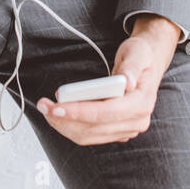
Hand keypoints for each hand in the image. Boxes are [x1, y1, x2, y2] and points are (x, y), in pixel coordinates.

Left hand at [35, 17, 179, 146]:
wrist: (145, 64)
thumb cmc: (140, 56)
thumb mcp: (137, 53)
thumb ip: (132, 66)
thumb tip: (128, 82)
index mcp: (142, 103)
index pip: (106, 113)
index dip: (80, 111)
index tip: (57, 105)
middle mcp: (136, 121)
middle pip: (94, 128)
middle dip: (65, 118)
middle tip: (43, 106)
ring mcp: (126, 129)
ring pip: (88, 135)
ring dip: (64, 125)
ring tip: (46, 109)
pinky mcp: (115, 131)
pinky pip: (89, 135)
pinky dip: (70, 126)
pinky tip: (58, 115)